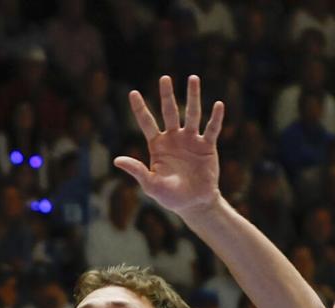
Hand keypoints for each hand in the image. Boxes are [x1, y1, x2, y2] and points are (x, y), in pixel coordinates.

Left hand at [114, 75, 223, 215]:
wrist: (194, 204)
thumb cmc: (170, 197)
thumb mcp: (151, 184)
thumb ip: (137, 170)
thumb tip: (117, 160)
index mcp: (158, 145)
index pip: (147, 122)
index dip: (140, 108)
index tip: (133, 92)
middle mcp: (174, 138)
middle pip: (170, 111)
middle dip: (166, 95)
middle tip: (164, 78)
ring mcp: (191, 140)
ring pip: (192, 114)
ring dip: (193, 96)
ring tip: (193, 78)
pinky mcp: (207, 146)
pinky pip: (211, 129)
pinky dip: (215, 117)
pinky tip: (217, 104)